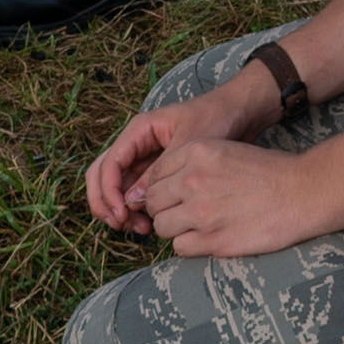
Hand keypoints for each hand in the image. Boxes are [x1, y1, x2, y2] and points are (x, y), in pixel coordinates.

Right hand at [85, 76, 272, 229]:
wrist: (241, 114)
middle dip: (106, 202)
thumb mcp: (189, 143)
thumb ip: (160, 171)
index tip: (121, 214)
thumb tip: (131, 200)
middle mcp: (137, 145)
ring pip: (116, 188)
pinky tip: (149, 224)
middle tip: (122, 225)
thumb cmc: (217, 119)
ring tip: (141, 229)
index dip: (108, 191)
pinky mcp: (156, 174)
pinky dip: (135, 211)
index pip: (108, 163)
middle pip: (102, 176)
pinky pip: (135, 194)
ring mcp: (144, 160)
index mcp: (140, 130)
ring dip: (119, 210)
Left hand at [125, 132, 339, 258]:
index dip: (161, 187)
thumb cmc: (267, 171)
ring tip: (196, 225)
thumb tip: (160, 187)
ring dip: (174, 228)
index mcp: (197, 151)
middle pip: (153, 201)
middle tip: (182, 212)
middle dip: (163, 208)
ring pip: (161, 226)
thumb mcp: (226, 150)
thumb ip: (191, 164)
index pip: (154, 174)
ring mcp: (201, 212)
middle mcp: (193, 180)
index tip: (172, 194)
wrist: (302, 192)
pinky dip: (189, 244)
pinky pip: (180, 247)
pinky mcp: (213, 240)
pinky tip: (207, 236)